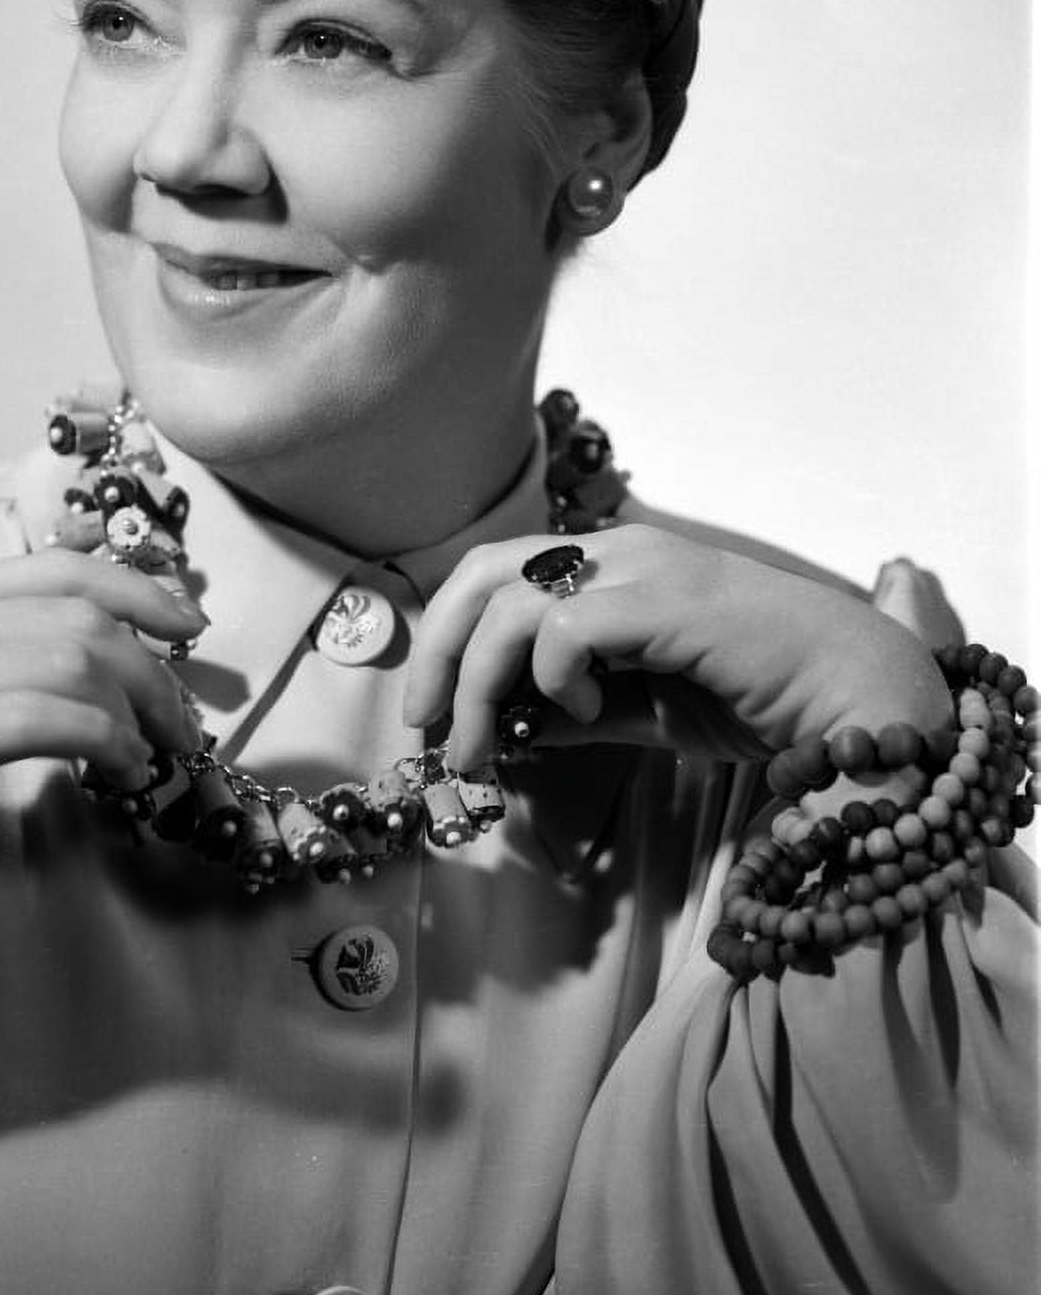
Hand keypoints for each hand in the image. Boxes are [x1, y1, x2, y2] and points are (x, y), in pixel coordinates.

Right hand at [0, 550, 205, 931]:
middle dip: (153, 668)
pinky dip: (101, 739)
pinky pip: (43, 719)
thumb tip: (90, 664)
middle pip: (80, 618)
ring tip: (156, 751)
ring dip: (137, 708)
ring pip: (72, 663)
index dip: (139, 587)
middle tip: (184, 720)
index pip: (59, 567)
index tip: (190, 622)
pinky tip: (118, 769)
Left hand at [404, 524, 952, 770]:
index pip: (492, 574)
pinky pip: (567, 631)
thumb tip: (501, 732)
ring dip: (481, 685)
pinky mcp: (669, 603)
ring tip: (492, 745)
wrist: (863, 699)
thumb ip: (573, 714)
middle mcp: (618, 549)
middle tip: (430, 730)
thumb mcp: (643, 711)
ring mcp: (645, 569)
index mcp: (608, 564)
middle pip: (481, 574)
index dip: (447, 641)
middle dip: (439, 656)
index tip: (434, 716)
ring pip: (511, 604)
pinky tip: (585, 711)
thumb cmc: (764, 699)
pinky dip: (554, 679)